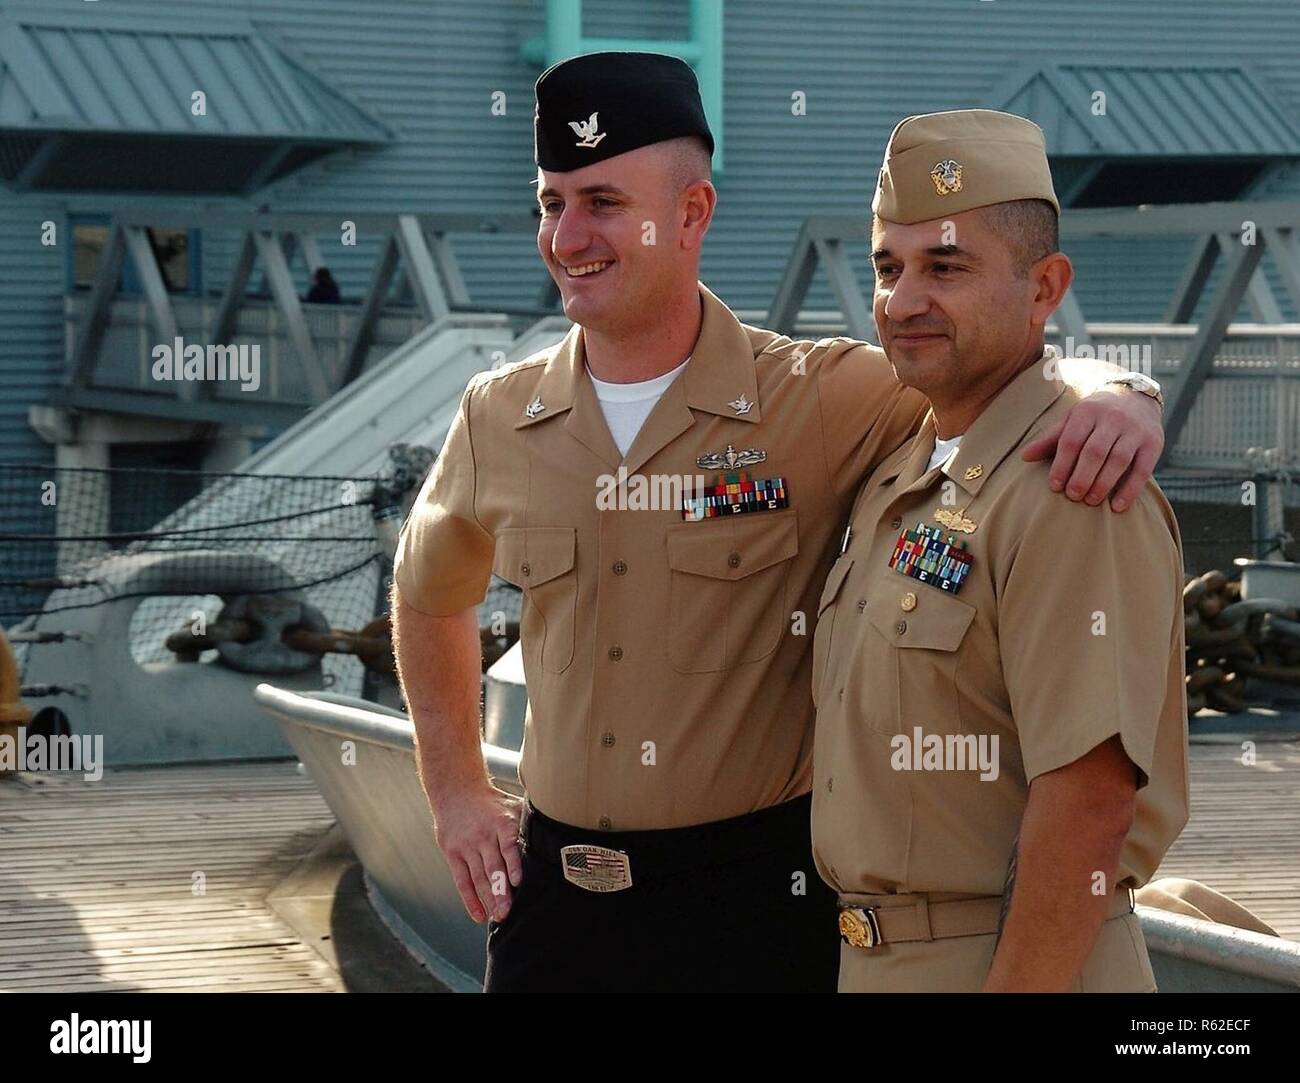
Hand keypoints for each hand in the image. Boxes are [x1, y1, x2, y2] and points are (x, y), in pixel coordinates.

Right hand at [431, 785, 523, 922]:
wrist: (456, 790)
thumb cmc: (492, 802)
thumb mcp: (512, 805)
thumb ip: (529, 822)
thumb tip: (557, 834)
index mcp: (501, 823)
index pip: (508, 846)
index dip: (513, 864)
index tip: (517, 882)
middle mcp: (483, 836)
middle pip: (492, 867)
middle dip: (499, 891)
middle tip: (506, 913)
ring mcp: (466, 846)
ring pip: (477, 877)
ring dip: (487, 899)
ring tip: (497, 917)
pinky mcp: (453, 854)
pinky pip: (461, 880)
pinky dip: (470, 899)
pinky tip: (479, 915)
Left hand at [1021, 386, 1162, 511]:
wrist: (1135, 396)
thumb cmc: (1095, 415)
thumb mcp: (1073, 420)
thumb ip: (1051, 439)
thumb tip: (1024, 457)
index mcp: (1087, 411)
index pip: (1072, 441)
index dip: (1062, 465)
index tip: (1055, 487)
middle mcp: (1112, 418)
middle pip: (1095, 452)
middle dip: (1082, 477)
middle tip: (1073, 496)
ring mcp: (1135, 430)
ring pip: (1118, 460)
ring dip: (1103, 484)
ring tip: (1090, 501)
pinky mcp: (1153, 443)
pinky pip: (1142, 469)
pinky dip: (1130, 489)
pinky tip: (1117, 506)